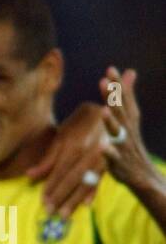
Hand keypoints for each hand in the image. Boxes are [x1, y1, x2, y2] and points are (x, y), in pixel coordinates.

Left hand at [27, 102, 106, 217]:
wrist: (105, 113)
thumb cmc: (78, 124)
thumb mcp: (62, 136)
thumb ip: (48, 158)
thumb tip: (30, 176)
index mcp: (74, 145)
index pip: (60, 170)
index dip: (51, 186)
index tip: (43, 201)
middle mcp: (88, 152)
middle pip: (72, 178)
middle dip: (61, 196)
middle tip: (50, 212)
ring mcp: (100, 158)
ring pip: (86, 181)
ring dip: (75, 199)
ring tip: (65, 214)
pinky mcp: (109, 162)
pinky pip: (100, 179)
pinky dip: (93, 192)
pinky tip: (87, 204)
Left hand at [99, 67, 154, 189]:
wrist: (142, 175)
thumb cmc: (131, 143)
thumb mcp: (130, 118)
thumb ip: (127, 96)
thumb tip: (130, 71)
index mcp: (129, 119)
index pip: (124, 99)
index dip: (118, 85)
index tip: (110, 68)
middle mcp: (127, 130)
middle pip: (120, 111)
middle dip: (112, 97)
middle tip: (104, 81)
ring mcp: (124, 145)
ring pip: (117, 132)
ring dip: (110, 121)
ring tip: (103, 110)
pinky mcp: (119, 162)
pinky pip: (113, 157)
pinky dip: (108, 151)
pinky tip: (101, 146)